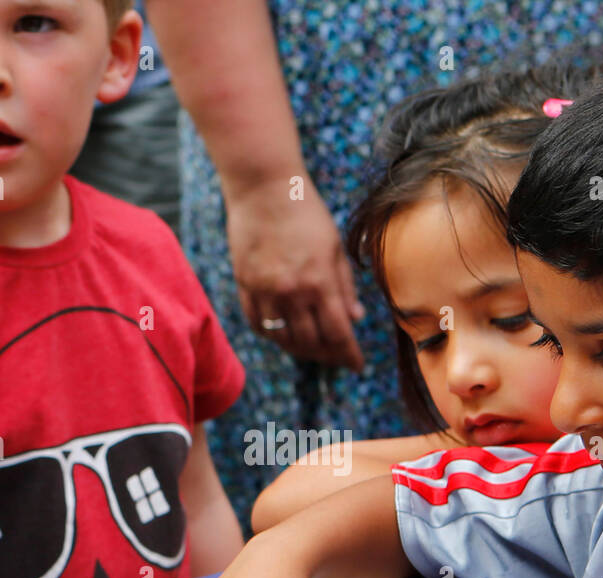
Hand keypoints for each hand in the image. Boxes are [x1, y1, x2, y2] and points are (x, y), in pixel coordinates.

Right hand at [225, 179, 365, 370]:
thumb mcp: (334, 247)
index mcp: (319, 281)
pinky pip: (257, 323)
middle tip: (336, 357)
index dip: (349, 355)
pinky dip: (273, 335)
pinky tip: (284, 334)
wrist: (263, 187)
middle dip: (327, 355)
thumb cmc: (306, 211)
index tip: (357, 365)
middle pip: (311, 342)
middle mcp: (291, 292)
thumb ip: (344, 285)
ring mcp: (264, 290)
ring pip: (283, 338)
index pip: (338, 333)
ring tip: (312, 348)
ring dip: (300, 349)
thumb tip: (355, 317)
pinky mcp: (245, 284)